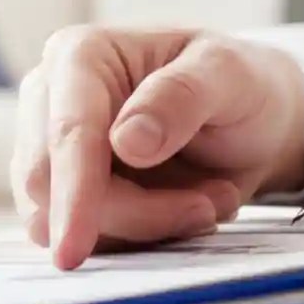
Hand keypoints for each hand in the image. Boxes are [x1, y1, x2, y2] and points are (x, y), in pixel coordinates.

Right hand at [12, 27, 303, 270]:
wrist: (253, 123)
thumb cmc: (237, 85)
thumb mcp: (228, 74)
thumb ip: (180, 97)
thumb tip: (126, 142)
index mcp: (79, 55)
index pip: (68, 132)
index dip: (72, 191)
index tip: (74, 247)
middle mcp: (50, 98)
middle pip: (52, 183)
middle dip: (133, 212)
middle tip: (208, 207)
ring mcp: (50, 148)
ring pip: (62, 218)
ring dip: (143, 226)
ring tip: (206, 201)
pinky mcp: (63, 190)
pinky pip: (86, 235)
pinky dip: (138, 236)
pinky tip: (180, 210)